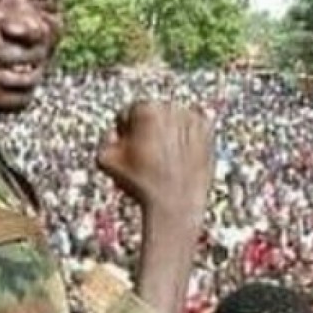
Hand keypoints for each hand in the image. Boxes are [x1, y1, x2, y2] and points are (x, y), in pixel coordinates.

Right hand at [96, 102, 213, 218]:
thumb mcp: (105, 161)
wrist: (175, 204)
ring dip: (167, 133)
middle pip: (152, 114)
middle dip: (148, 130)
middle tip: (148, 155)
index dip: (126, 134)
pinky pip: (192, 128)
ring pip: (173, 121)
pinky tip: (180, 156)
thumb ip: (105, 139)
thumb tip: (115, 134)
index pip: (129, 113)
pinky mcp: (207, 131)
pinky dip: (187, 138)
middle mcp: (171, 107)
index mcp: (145, 109)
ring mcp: (192, 118)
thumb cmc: (140, 183)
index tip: (131, 151)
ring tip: (165, 159)